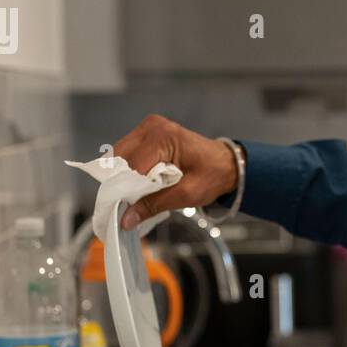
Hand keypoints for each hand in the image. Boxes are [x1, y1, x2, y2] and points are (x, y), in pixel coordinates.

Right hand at [112, 115, 237, 228]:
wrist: (226, 164)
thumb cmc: (212, 176)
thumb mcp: (186, 194)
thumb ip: (154, 205)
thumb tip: (125, 220)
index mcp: (163, 138)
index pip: (132, 166)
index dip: (124, 190)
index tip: (120, 211)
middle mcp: (152, 127)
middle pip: (120, 158)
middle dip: (120, 183)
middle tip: (124, 205)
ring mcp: (148, 128)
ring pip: (120, 156)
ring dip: (122, 176)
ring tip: (132, 196)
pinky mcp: (147, 133)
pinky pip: (128, 153)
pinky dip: (128, 170)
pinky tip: (136, 184)